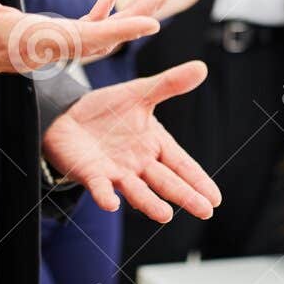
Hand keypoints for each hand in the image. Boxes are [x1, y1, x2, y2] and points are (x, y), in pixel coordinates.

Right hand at [0, 0, 158, 78]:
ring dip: (117, 23)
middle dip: (131, 23)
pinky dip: (94, 24)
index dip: (121, 29)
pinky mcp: (31, 46)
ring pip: (88, 40)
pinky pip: (73, 38)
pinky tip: (103, 6)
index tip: (152, 22)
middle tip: (163, 3)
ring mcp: (36, 51)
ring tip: (147, 3)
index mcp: (29, 40)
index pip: (86, 37)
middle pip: (97, 40)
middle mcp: (39, 51)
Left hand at [41, 60, 220, 222]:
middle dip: (185, 196)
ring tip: (165, 216)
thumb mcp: (140, 93)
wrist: (67, 115)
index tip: (215, 199)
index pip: (182, 165)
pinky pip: (100, 187)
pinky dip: (106, 196)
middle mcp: (139, 164)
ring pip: (137, 191)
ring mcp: (116, 172)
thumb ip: (169, 84)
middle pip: (166, 182)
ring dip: (149, 204)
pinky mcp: (92, 174)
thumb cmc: (107, 110)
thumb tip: (202, 67)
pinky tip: (113, 204)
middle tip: (205, 212)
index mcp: (155, 146)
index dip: (198, 180)